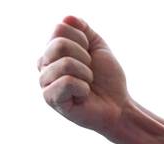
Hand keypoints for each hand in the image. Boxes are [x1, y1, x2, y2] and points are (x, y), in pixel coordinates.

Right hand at [37, 16, 130, 136]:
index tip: (90, 56)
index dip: (82, 40)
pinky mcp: (51, 99)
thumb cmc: (107, 79)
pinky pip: (66, 82)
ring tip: (87, 84)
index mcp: (52, 51)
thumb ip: (83, 29)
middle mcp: (44, 65)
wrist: (119, 106)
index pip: (60, 29)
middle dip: (84, 57)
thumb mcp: (97, 46)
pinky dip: (83, 87)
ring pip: (64, 64)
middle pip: (59, 44)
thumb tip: (68, 17)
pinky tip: (84, 96)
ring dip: (85, 73)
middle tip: (90, 72)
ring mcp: (45, 83)